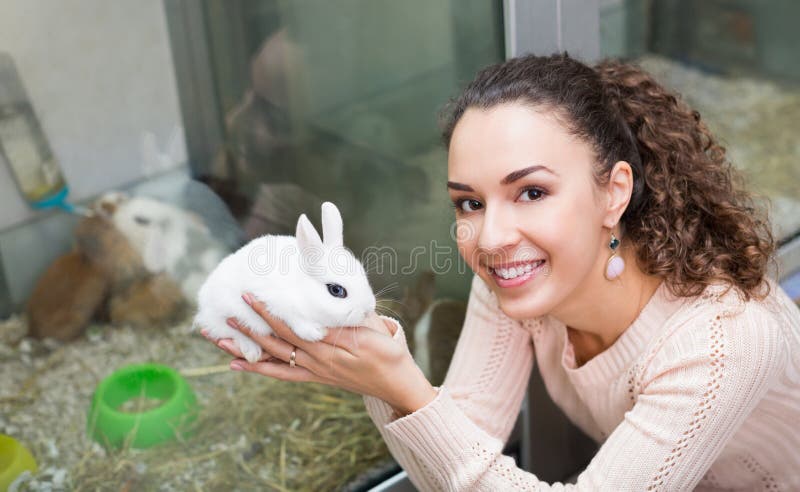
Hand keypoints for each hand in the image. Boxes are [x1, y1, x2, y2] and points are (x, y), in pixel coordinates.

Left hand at [200, 293, 437, 414]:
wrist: (396, 385)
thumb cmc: (389, 354)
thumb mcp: (374, 329)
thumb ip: (350, 316)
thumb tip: (329, 296)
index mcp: (331, 344)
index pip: (293, 325)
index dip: (270, 311)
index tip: (251, 296)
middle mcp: (317, 359)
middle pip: (276, 341)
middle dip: (251, 325)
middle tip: (227, 311)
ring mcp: (314, 370)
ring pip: (273, 358)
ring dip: (246, 348)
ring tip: (219, 338)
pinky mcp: (314, 376)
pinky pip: (281, 374)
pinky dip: (259, 369)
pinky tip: (236, 364)